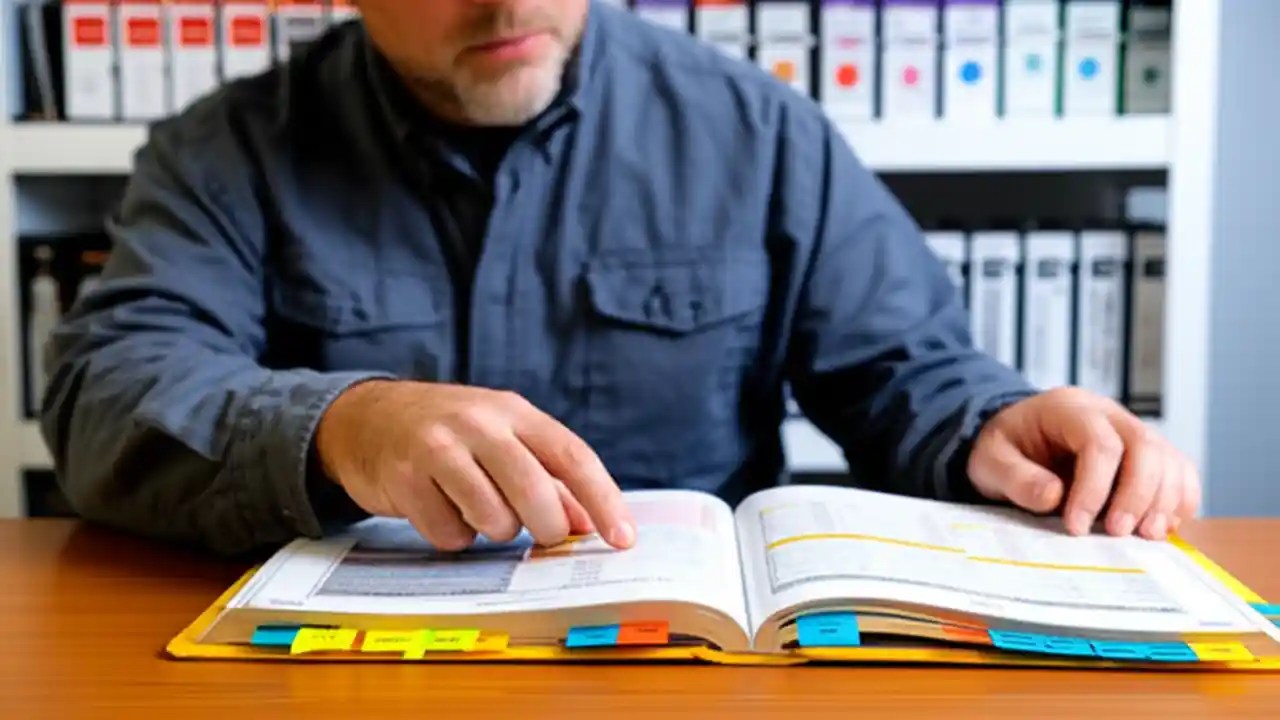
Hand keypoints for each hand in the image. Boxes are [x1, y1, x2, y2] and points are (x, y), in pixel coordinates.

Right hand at [315, 380, 635, 550]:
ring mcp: (438, 447)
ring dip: (492, 530)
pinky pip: (448, 533)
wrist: (365, 418)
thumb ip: (549, 478)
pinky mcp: (403, 476)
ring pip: (493, 518)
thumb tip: (587, 523)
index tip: (623, 539)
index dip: (603, 500)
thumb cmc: (449, 433)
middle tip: (538, 533)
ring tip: (476, 508)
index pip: (572, 456)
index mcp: (515, 412)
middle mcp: (479, 423)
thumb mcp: (503, 440)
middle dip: (545, 528)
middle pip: (534, 492)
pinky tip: (440, 509)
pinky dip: (452, 535)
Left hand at [966, 387, 1200, 539]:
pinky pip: (1179, 471)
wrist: (1015, 441)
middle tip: (1117, 533)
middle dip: (1137, 495)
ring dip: (1164, 501)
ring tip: (1145, 536)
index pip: (1099, 443)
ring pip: (1169, 458)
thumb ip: (1015, 478)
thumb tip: (1053, 496)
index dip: (1094, 488)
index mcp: (1068, 408)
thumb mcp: (990, 461)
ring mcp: (1132, 431)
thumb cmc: (1004, 450)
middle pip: (1144, 446)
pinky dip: (1179, 500)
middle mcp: (1108, 414)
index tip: (1076, 526)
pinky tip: (1161, 526)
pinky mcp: (1147, 455)